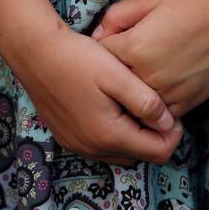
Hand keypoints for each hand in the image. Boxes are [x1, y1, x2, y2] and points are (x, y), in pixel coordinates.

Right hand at [9, 25, 184, 166]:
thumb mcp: (118, 76)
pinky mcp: (67, 138)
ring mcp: (77, 146)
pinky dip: (114, 135)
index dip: (173, 135)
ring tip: (132, 105)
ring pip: (121, 153)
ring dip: (134, 136)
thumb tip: (168, 124)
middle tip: (153, 106)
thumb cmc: (78, 59)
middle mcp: (92, 148)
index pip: (159, 153)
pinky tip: (111, 108)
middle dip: (154, 136)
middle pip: (140, 156)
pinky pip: (101, 148)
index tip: (171, 111)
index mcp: (109, 135)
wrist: (35, 53)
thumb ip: (147, 102)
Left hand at [91, 0, 208, 117]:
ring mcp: (169, 94)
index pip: (99, 56)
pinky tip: (158, 87)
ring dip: (132, 92)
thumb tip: (97, 37)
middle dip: (113, 72)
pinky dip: (154, 104)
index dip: (101, 48)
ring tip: (139, 75)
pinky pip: (159, 113)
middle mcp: (149, 77)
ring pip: (135, 102)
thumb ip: (115, 17)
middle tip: (121, 61)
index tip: (108, 43)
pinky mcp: (187, 104)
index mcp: (134, 49)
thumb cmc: (193, 0)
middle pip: (114, 83)